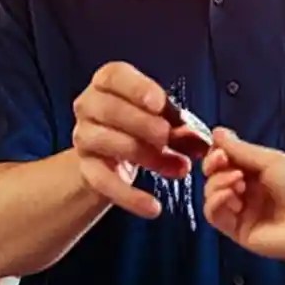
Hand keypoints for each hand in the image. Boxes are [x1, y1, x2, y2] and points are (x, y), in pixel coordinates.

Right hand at [72, 61, 190, 218]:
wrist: (111, 158)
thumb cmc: (141, 126)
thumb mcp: (161, 118)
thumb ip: (179, 124)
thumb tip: (201, 140)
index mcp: (107, 83)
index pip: (114, 76)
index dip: (137, 88)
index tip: (159, 103)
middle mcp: (88, 106)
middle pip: (109, 109)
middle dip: (142, 123)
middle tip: (167, 136)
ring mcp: (84, 138)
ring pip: (108, 142)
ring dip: (145, 155)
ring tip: (177, 168)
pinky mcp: (87, 170)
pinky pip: (105, 183)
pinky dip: (131, 197)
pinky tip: (153, 208)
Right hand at [202, 128, 284, 262]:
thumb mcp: (271, 161)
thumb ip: (241, 149)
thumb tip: (217, 132)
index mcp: (258, 171)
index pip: (226, 158)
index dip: (218, 152)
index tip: (220, 150)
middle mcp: (248, 189)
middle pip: (215, 174)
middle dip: (214, 164)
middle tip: (222, 161)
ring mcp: (241, 210)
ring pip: (211, 192)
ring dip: (218, 182)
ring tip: (238, 183)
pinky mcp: (236, 229)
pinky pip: (213, 214)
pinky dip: (216, 202)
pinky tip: (231, 197)